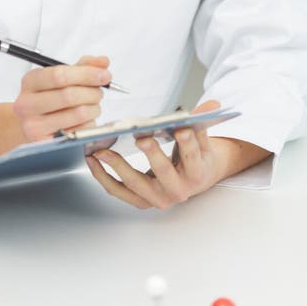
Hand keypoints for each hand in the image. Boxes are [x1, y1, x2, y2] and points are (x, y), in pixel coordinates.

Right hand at [12, 55, 110, 142]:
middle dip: (92, 92)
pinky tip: (84, 121)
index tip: (104, 75)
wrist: (30, 127)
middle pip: (69, 96)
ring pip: (78, 113)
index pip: (60, 76)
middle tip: (99, 92)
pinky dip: (90, 123)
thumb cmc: (49, 99)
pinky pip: (80, 132)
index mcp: (30, 82)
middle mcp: (27, 104)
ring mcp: (33, 126)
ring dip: (94, 108)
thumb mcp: (60, 78)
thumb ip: (82, 66)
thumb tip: (103, 62)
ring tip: (92, 106)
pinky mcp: (46, 144)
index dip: (86, 74)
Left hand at [86, 99, 227, 209]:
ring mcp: (158, 198)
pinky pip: (119, 190)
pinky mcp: (141, 201)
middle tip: (141, 138)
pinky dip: (103, 176)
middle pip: (164, 172)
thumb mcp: (204, 138)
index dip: (188, 143)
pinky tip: (93, 159)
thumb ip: (204, 120)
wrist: (197, 178)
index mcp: (197, 173)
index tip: (181, 129)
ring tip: (101, 149)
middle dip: (153, 154)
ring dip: (117, 166)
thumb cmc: (197, 156)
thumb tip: (213, 104)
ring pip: (136, 184)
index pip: (193, 156)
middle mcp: (178, 190)